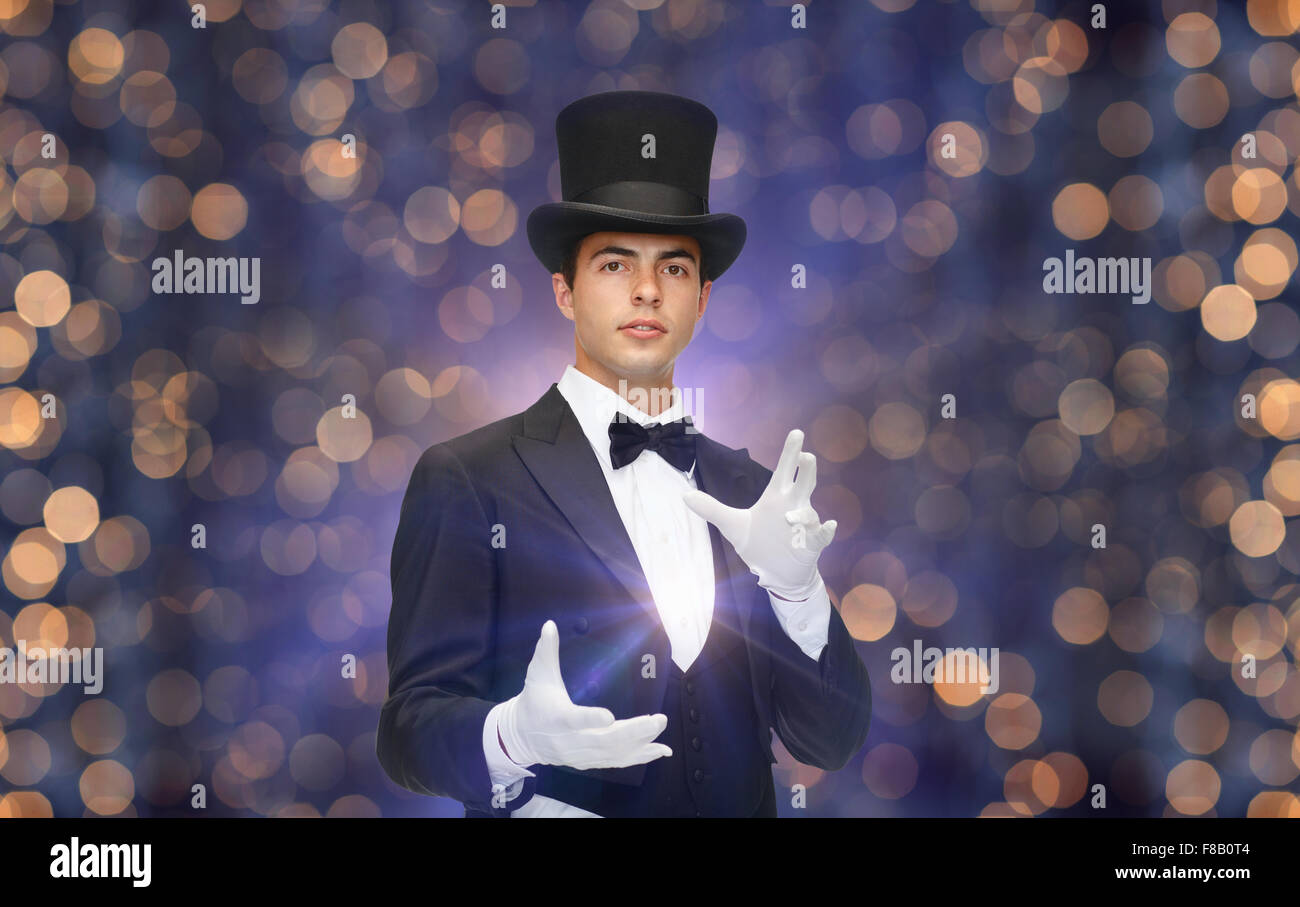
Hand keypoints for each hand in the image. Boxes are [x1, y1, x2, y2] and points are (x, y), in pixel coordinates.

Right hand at [496, 620, 671, 770]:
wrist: (521, 736)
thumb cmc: (534, 701)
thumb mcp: (537, 674)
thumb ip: (546, 650)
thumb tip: (549, 624)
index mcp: (557, 718)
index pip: (574, 720)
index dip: (591, 720)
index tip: (609, 717)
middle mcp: (570, 741)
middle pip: (604, 741)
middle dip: (634, 732)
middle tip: (658, 720)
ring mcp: (581, 754)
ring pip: (614, 753)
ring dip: (641, 743)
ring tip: (661, 730)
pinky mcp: (590, 761)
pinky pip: (617, 761)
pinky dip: (639, 756)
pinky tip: (660, 751)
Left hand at [682, 429, 835, 600]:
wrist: (774, 572)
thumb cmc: (758, 543)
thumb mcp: (732, 525)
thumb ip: (711, 509)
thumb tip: (684, 495)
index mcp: (776, 497)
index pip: (784, 470)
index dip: (790, 453)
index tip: (797, 433)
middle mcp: (793, 506)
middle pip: (804, 482)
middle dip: (806, 470)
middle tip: (806, 456)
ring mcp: (805, 525)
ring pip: (809, 511)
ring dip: (805, 512)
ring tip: (793, 515)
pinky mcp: (811, 544)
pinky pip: (821, 535)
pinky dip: (825, 531)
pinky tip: (828, 526)